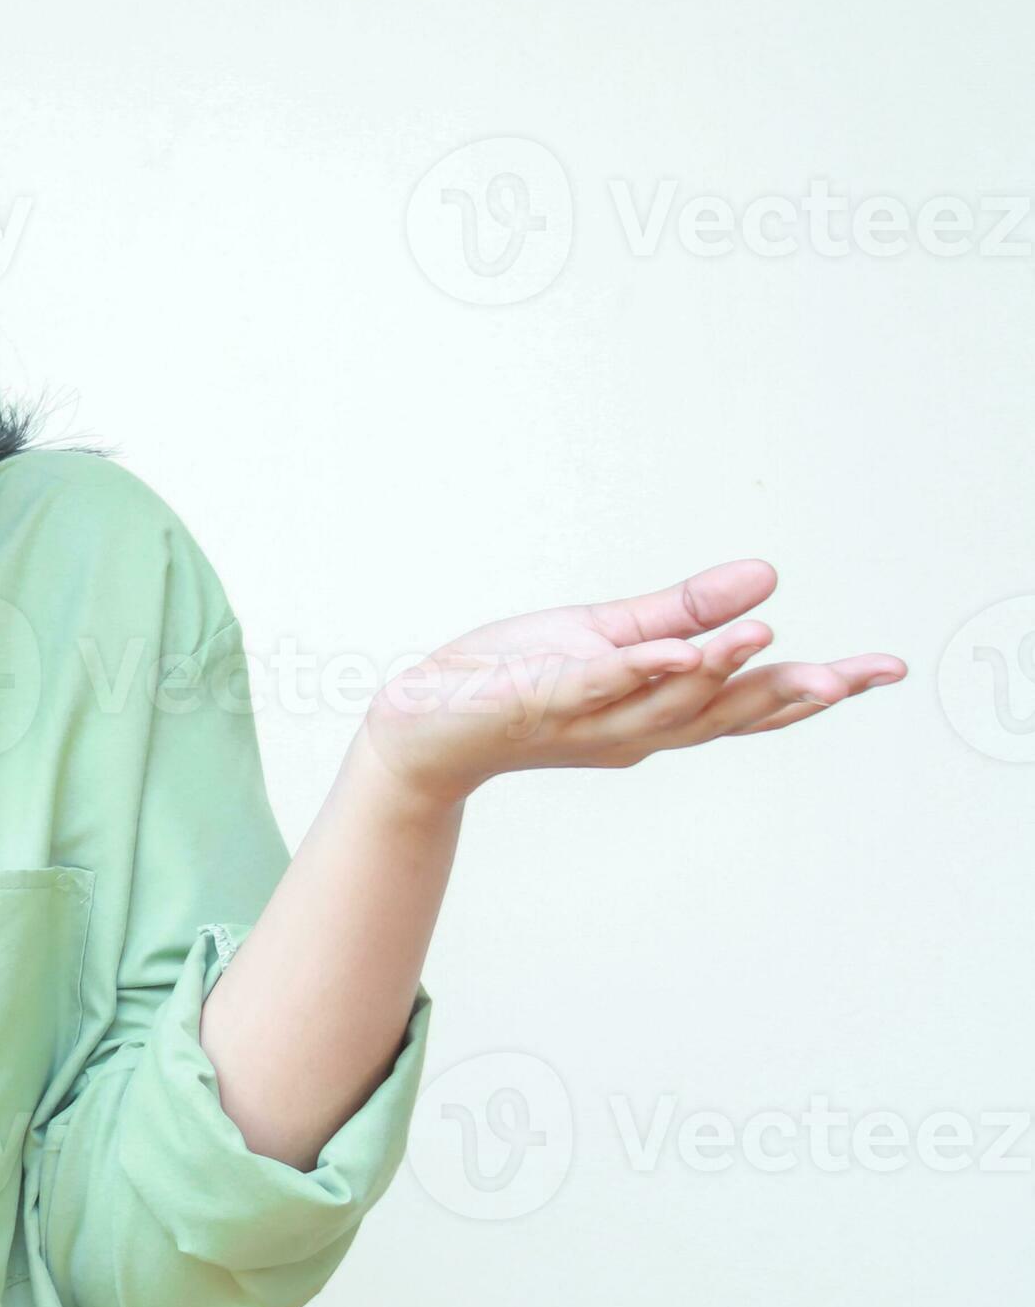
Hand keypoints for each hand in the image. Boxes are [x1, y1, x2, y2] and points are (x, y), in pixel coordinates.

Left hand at [355, 558, 905, 808]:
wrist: (423, 722)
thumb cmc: (514, 680)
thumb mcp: (610, 635)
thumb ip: (685, 612)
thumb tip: (766, 578)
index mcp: (656, 711)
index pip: (747, 702)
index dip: (815, 689)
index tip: (883, 672)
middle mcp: (632, 728)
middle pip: (724, 715)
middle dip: (792, 696)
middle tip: (859, 678)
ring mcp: (586, 719)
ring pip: (665, 704)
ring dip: (717, 675)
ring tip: (767, 643)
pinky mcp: (537, 701)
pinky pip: (594, 687)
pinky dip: (637, 672)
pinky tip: (676, 653)